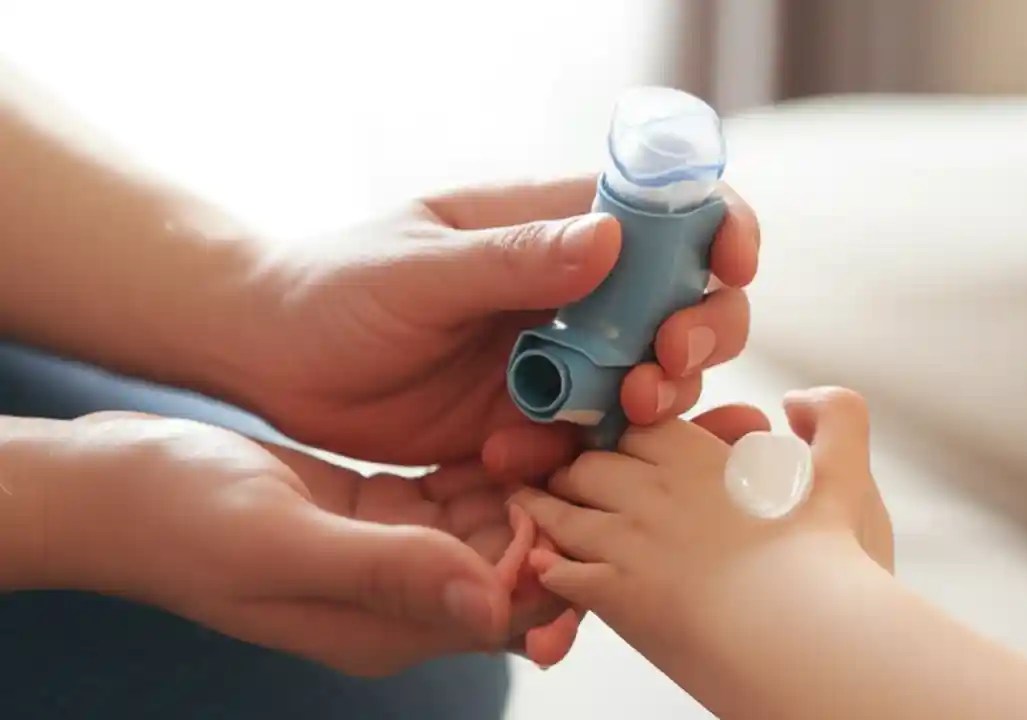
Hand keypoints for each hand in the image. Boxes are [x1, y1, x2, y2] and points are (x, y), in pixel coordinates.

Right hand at [44, 412, 564, 675]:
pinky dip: (480, 473)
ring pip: (486, 536)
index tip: (559, 496)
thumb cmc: (179, 516)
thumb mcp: (283, 541)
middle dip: (544, 524)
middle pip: (506, 577)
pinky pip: (451, 504)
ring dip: (518, 492)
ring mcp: (385, 559)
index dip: (546, 563)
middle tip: (563, 452)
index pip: (501, 617)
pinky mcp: (374, 516)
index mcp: (381, 630)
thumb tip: (488, 605)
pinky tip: (498, 431)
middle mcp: (393, 604)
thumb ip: (387, 573)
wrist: (114, 486)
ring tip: (542, 432)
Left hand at [214, 176, 758, 471]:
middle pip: (684, 304)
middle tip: (660, 370)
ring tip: (605, 422)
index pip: (665, 213)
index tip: (731, 265)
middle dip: (699, 334)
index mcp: (552, 226)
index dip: (717, 230)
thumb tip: (612, 238)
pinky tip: (517, 462)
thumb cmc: (335, 288)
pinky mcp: (538, 423)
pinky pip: (595, 445)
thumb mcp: (416, 267)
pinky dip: (582, 461)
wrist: (276, 364)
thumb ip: (512, 257)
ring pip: (654, 381)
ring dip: (651, 406)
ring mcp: (562, 361)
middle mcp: (573, 293)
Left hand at [508, 388, 892, 659]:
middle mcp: (650, 493)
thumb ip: (837, 418)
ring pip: (564, 515)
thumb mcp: (846, 474)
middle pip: (589, 466)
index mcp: (696, 458)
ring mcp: (627, 545)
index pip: (636, 428)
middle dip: (577, 469)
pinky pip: (560, 575)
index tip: (614, 440)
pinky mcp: (614, 599)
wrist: (806, 636)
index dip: (624, 434)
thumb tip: (802, 398)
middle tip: (564, 475)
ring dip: (546, 510)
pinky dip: (545, 569)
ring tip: (529, 508)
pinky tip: (539, 569)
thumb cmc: (828, 562)